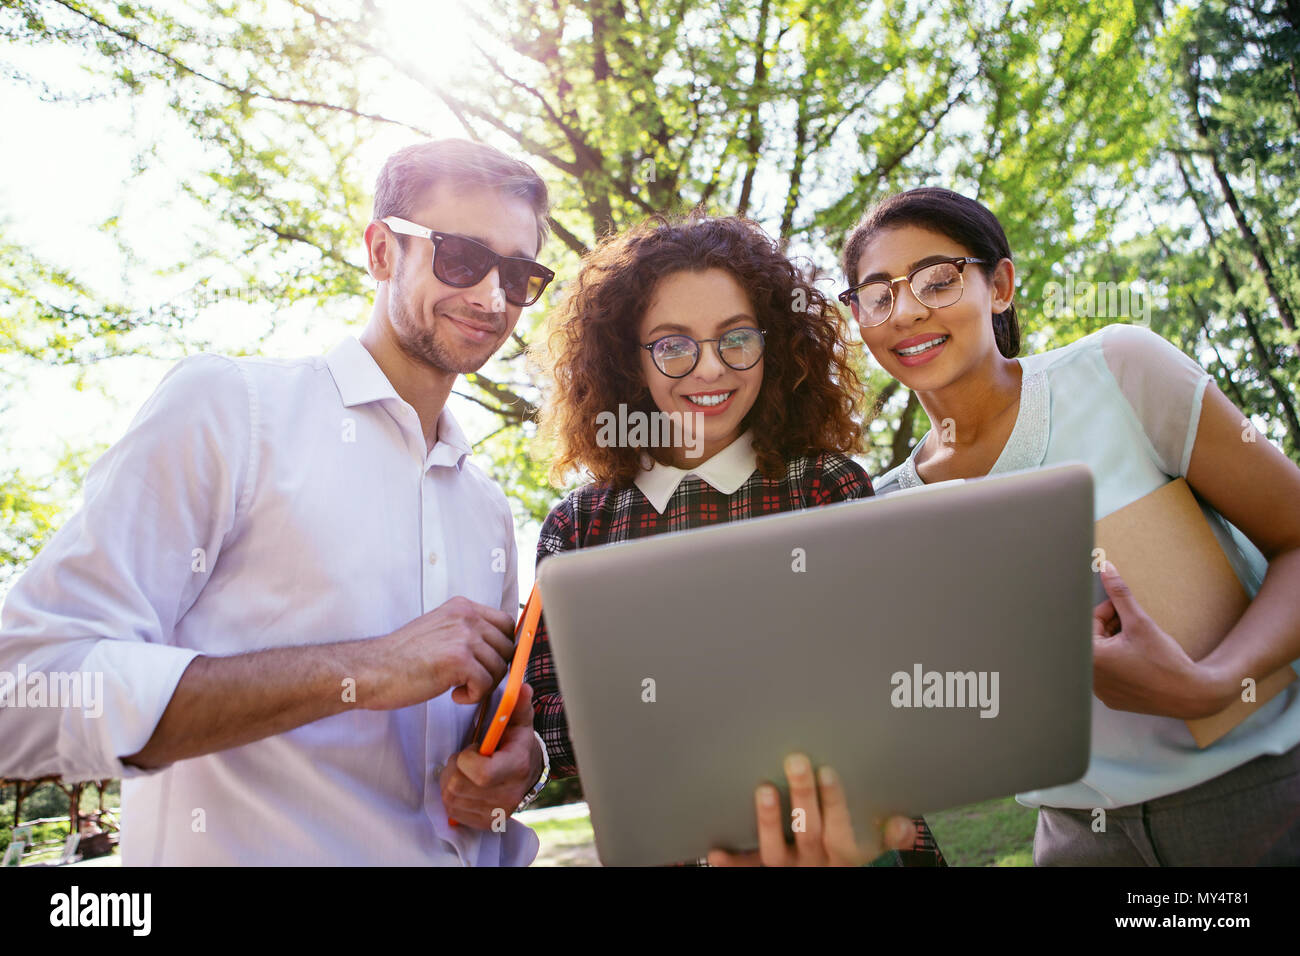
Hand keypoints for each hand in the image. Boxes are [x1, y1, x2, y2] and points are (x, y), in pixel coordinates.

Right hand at [366, 596, 515, 709]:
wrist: (371, 670)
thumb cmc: (401, 657)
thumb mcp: (438, 630)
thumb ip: (466, 632)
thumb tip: (497, 649)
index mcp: (461, 607)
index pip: (505, 623)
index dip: (502, 647)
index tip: (489, 663)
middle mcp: (466, 616)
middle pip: (507, 646)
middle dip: (494, 669)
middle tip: (471, 680)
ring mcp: (463, 636)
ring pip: (499, 667)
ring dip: (483, 685)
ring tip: (459, 688)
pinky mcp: (459, 660)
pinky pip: (486, 684)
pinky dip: (473, 696)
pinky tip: (454, 695)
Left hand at [441, 683, 542, 829]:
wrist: (530, 774)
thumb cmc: (518, 744)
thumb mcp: (519, 722)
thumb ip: (517, 704)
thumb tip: (522, 686)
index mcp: (516, 767)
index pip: (481, 773)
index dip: (466, 760)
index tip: (471, 750)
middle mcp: (508, 795)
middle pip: (459, 786)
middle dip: (453, 769)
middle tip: (464, 759)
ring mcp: (497, 812)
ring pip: (452, 799)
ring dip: (451, 782)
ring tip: (465, 772)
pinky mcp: (487, 823)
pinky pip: (454, 812)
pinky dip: (453, 798)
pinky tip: (466, 786)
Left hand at [706, 753, 917, 866]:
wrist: (826, 886)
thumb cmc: (847, 863)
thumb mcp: (873, 858)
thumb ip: (889, 842)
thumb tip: (902, 823)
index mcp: (842, 854)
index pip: (841, 826)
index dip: (835, 801)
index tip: (828, 772)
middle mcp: (814, 863)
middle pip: (808, 830)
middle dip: (803, 797)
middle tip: (797, 762)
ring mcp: (787, 871)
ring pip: (776, 850)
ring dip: (769, 821)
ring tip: (763, 789)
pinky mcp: (765, 876)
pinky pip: (748, 871)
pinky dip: (732, 862)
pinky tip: (716, 851)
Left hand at [1092, 561, 1233, 718]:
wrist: (1190, 694)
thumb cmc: (1165, 660)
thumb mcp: (1140, 622)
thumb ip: (1120, 595)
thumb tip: (1106, 568)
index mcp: (1092, 658)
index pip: (1090, 623)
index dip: (1109, 612)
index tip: (1126, 612)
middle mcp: (1091, 678)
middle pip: (1094, 640)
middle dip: (1112, 628)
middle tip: (1135, 626)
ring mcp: (1101, 691)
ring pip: (1102, 657)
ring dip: (1116, 644)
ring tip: (1140, 645)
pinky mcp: (1112, 699)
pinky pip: (1109, 675)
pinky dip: (1121, 664)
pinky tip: (1140, 662)